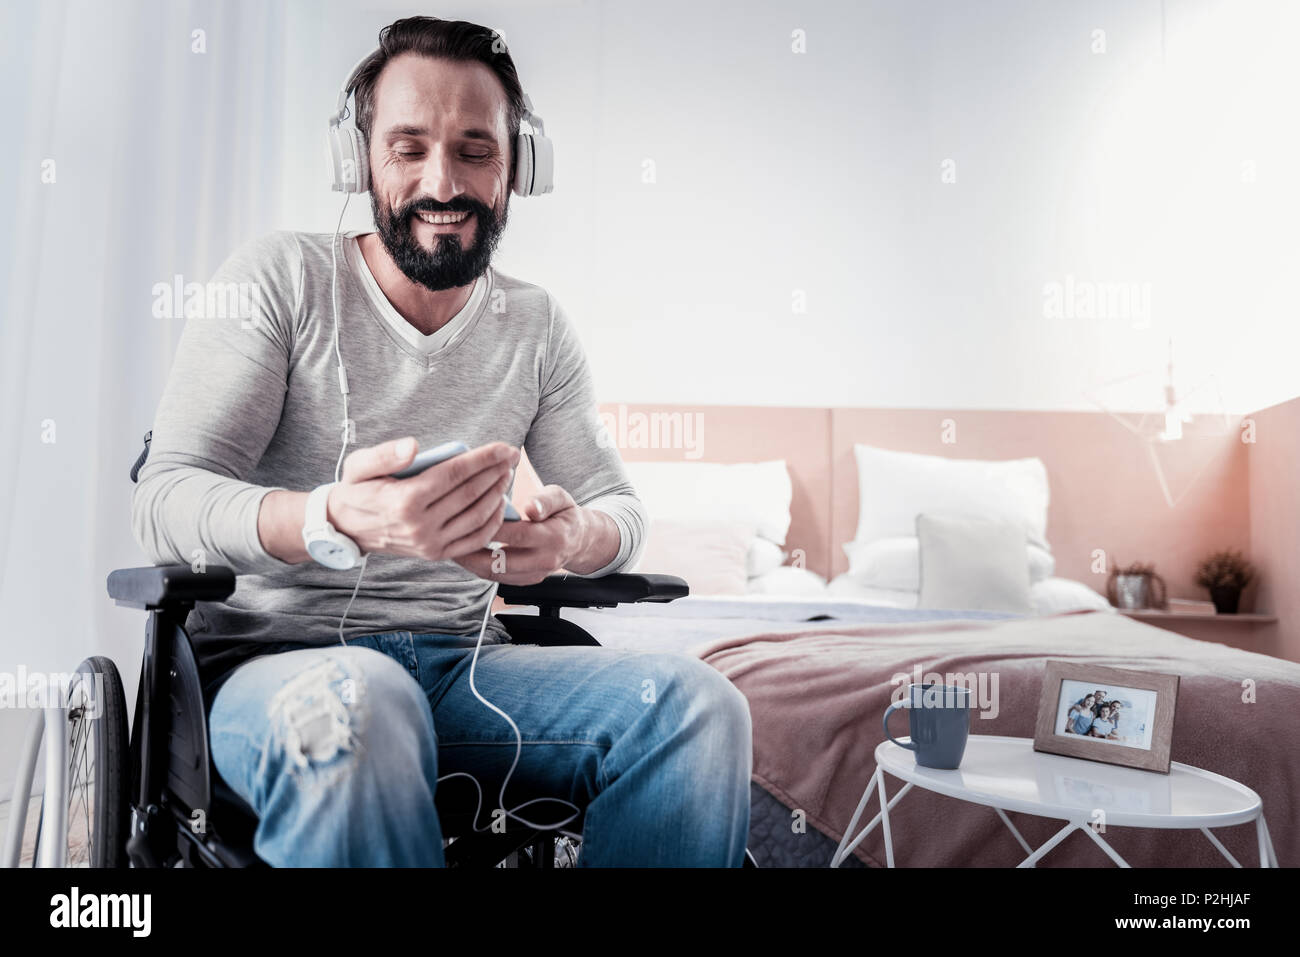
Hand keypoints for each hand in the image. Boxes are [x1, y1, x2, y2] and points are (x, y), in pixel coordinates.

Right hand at [327, 437, 519, 561]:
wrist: (346, 527)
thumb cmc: (357, 489)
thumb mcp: (359, 465)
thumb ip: (385, 454)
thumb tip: (414, 446)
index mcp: (404, 500)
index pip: (455, 474)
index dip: (484, 459)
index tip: (504, 447)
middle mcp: (420, 525)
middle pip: (470, 494)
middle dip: (496, 472)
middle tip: (511, 458)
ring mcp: (430, 543)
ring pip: (477, 517)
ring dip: (497, 494)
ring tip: (506, 475)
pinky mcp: (436, 554)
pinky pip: (473, 539)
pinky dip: (492, 523)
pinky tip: (499, 504)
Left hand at [453, 485, 586, 584]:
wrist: (579, 540)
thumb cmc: (564, 514)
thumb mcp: (561, 498)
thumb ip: (545, 500)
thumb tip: (530, 508)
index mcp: (553, 537)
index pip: (515, 534)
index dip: (489, 526)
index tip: (466, 515)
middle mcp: (545, 560)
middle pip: (500, 561)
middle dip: (471, 551)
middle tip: (448, 538)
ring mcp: (536, 574)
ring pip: (496, 575)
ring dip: (471, 563)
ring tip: (451, 548)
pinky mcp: (528, 582)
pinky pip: (499, 579)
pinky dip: (480, 569)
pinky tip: (466, 556)